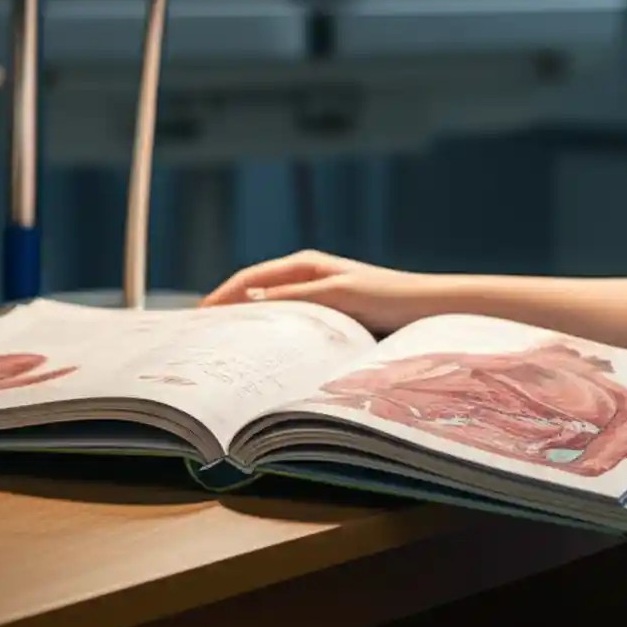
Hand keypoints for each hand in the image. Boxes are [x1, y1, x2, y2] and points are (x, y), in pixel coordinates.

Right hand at [200, 250, 443, 333]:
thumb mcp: (339, 295)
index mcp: (306, 266)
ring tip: (227, 355)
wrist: (432, 310)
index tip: (195, 321)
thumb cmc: (391, 297)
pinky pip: (293, 328)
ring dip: (251, 330)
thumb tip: (249, 302)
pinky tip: (268, 360)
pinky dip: (275, 339)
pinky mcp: (333, 319)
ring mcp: (319, 300)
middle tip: (203, 343)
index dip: (220, 298)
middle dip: (228, 315)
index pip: (248, 280)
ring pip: (273, 315)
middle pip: (255, 297)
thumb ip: (296, 298)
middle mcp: (309, 280)